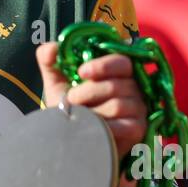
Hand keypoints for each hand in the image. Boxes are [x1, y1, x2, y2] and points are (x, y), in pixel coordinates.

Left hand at [36, 42, 146, 158]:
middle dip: (89, 91)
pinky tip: (93, 128)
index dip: (103, 65)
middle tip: (72, 99)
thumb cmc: (68, 105)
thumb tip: (52, 49)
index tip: (80, 72)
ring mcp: (138, 108)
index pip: (121, 61)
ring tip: (79, 116)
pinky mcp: (138, 129)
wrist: (70, 137)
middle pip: (117, 84)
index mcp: (118, 71)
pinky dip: (104, 127)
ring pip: (117, 105)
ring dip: (93, 111)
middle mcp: (133, 87)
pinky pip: (125, 125)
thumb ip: (49, 59)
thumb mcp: (55, 80)